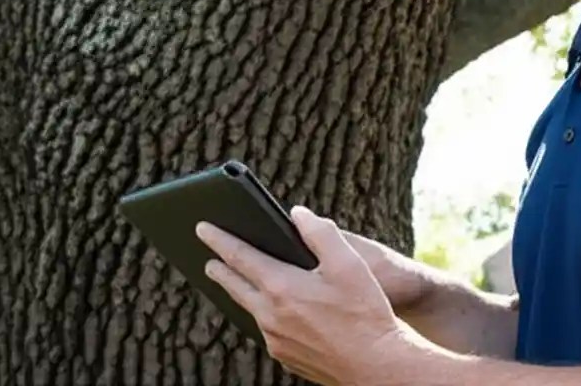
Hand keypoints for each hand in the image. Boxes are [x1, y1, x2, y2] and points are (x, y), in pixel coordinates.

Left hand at [196, 206, 420, 385]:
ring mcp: (276, 340)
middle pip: (236, 286)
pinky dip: (264, 315)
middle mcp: (270, 315)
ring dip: (243, 293)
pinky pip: (268, 330)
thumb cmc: (365, 312)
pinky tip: (273, 311)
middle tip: (208, 260)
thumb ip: (320, 232)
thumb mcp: (348, 262)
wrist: (377, 366)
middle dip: (220, 270)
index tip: (203, 228)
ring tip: (239, 283)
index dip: (220, 240)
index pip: (240, 256)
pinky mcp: (286, 357)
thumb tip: (297, 214)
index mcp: (282, 287)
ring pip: (251, 310)